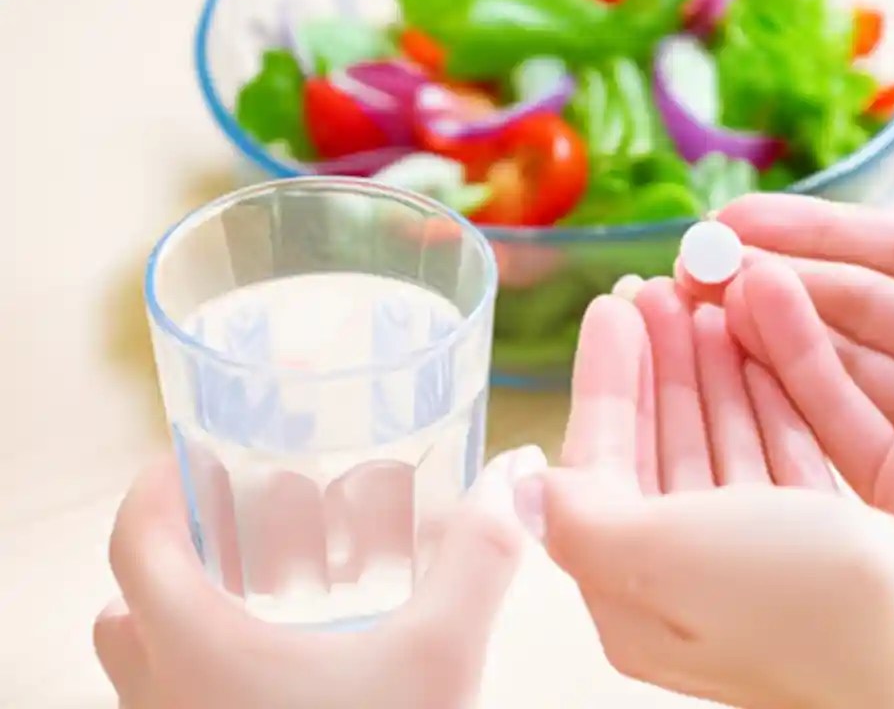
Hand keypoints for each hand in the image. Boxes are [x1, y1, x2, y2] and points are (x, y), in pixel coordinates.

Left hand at [94, 449, 541, 708]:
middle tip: (241, 535)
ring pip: (143, 669)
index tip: (194, 460)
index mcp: (193, 646)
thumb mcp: (439, 654)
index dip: (156, 488)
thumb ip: (478, 557)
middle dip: (177, 558)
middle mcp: (161, 698)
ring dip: (181, 626)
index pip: (135, 541)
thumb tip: (515, 477)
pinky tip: (288, 685)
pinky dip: (206, 683)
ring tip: (263, 608)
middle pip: (127, 605)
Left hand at [517, 292, 893, 708]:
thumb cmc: (807, 610)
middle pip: (660, 449)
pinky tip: (767, 353)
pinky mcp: (825, 550)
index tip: (615, 302)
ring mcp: (762, 566)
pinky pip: (781, 460)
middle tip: (666, 286)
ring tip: (716, 303)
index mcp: (636, 589)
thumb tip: (521, 486)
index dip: (606, 379)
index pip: (600, 462)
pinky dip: (771, 405)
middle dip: (660, 365)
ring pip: (723, 448)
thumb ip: (581, 517)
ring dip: (715, 376)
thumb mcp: (664, 558)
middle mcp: (693, 581)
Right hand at [684, 60, 893, 706]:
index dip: (823, 231)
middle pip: (856, 310)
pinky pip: (832, 423)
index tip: (741, 216)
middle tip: (699, 257)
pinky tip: (736, 336)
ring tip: (702, 288)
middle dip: (778, 278)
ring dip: (770, 323)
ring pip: (836, 363)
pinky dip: (786, 379)